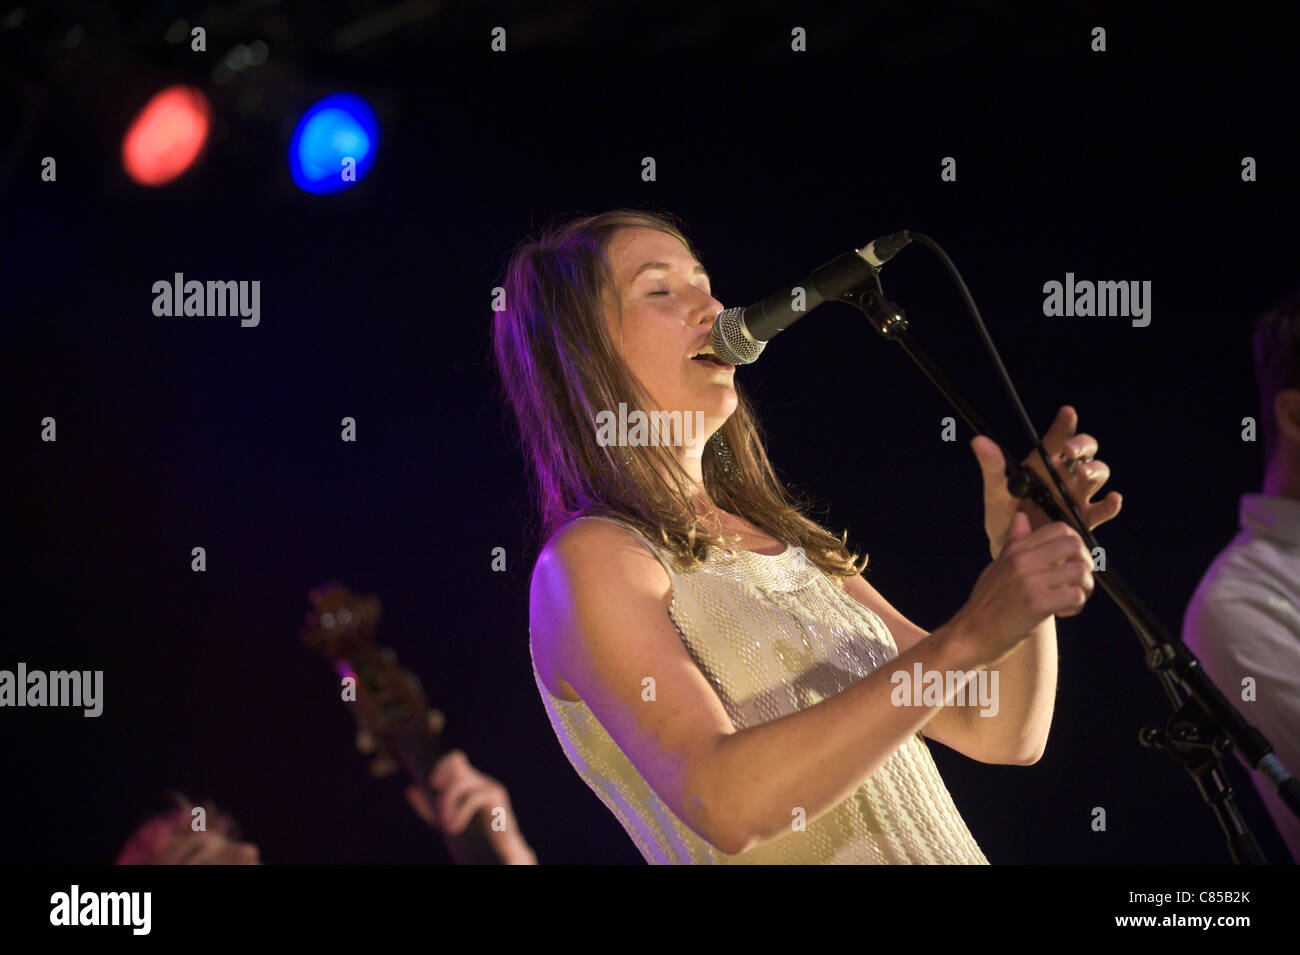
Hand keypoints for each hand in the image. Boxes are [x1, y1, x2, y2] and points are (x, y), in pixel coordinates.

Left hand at [405, 750, 535, 863]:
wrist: (500, 851)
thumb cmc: (475, 837)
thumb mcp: (446, 819)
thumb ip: (428, 806)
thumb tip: (410, 789)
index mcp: (470, 782)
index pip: (456, 758)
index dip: (441, 766)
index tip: (432, 785)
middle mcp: (481, 780)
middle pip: (457, 766)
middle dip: (443, 788)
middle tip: (438, 812)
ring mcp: (490, 786)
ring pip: (461, 782)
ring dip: (448, 803)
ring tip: (445, 824)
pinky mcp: (497, 797)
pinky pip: (472, 798)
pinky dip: (460, 814)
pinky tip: (455, 828)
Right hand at [948, 510, 1094, 667]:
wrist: (971, 634)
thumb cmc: (986, 603)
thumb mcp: (997, 566)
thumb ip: (1014, 542)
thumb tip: (1021, 517)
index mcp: (1016, 550)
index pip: (1059, 529)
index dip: (1074, 544)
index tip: (1069, 562)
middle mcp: (1022, 560)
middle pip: (1074, 545)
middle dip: (1086, 563)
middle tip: (1078, 581)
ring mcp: (1029, 581)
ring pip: (1079, 571)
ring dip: (1084, 588)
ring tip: (1071, 599)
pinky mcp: (1036, 603)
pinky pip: (1075, 596)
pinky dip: (1076, 606)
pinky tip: (1063, 612)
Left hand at [971, 405, 1121, 556]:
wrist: (1013, 553)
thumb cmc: (1004, 518)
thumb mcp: (995, 493)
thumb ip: (992, 468)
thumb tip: (978, 441)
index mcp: (1044, 464)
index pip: (1059, 437)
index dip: (1065, 424)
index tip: (1067, 413)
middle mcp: (1065, 475)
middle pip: (1086, 451)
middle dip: (1082, 445)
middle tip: (1070, 450)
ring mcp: (1078, 497)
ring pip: (1098, 474)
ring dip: (1094, 470)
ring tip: (1080, 473)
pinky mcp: (1086, 520)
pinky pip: (1104, 510)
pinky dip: (1112, 504)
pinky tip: (1113, 499)